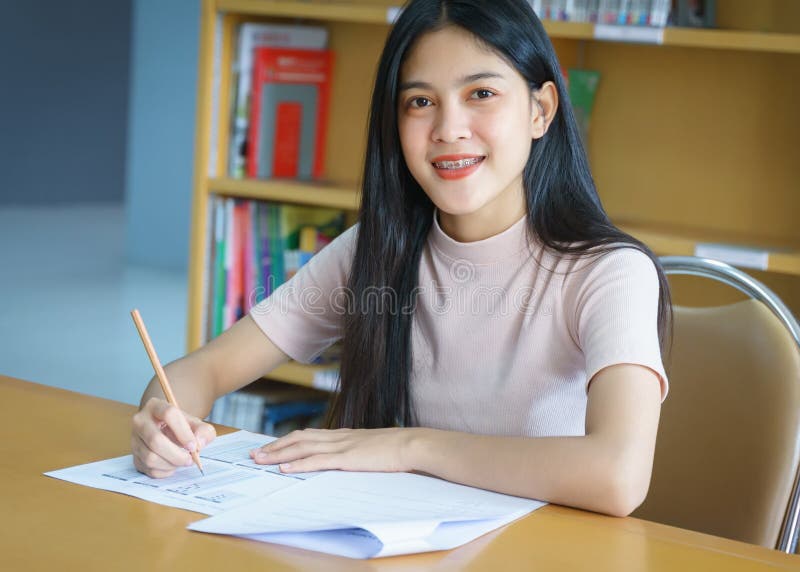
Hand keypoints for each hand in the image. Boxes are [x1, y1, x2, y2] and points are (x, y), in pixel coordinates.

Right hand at [131, 397, 216, 477]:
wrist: (166, 431)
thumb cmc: (181, 426)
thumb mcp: (196, 424)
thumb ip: (204, 431)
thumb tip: (199, 443)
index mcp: (155, 406)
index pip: (169, 414)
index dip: (183, 432)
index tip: (193, 446)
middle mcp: (140, 421)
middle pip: (155, 440)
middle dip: (176, 455)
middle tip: (189, 460)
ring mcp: (134, 440)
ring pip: (150, 458)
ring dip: (171, 464)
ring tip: (182, 461)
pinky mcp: (134, 456)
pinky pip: (149, 469)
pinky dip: (164, 471)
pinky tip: (172, 465)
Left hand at [249, 427, 416, 473]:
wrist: (410, 444)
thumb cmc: (395, 448)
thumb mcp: (370, 447)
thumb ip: (356, 451)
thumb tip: (348, 459)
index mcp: (343, 435)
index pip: (308, 435)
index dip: (287, 441)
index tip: (271, 447)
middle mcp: (337, 437)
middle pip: (299, 439)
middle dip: (275, 446)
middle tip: (255, 453)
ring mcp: (341, 446)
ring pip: (302, 448)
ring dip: (279, 454)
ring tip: (261, 460)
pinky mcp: (346, 458)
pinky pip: (317, 461)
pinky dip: (298, 464)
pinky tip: (284, 468)